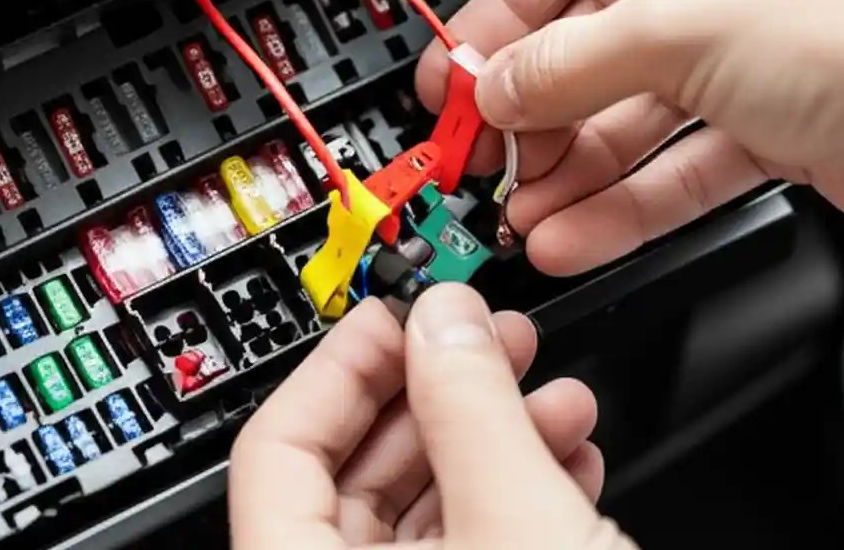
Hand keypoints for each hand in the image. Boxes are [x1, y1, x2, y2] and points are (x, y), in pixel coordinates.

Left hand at [228, 284, 635, 548]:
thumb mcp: (519, 519)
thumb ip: (472, 405)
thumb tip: (444, 320)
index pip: (276, 445)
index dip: (339, 363)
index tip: (397, 315)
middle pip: (357, 468)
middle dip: (439, 388)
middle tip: (487, 337)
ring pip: (427, 505)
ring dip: (494, 434)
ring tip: (550, 392)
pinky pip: (473, 540)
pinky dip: (517, 491)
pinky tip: (566, 455)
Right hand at [418, 0, 843, 274]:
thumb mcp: (675, 23)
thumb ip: (563, 60)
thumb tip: (493, 85)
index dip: (507, 0)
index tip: (462, 63)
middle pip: (596, 26)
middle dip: (536, 99)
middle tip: (484, 148)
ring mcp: (754, 39)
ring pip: (634, 104)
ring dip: (573, 164)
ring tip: (519, 209)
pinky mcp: (775, 116)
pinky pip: (678, 157)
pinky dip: (627, 199)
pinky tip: (577, 232)